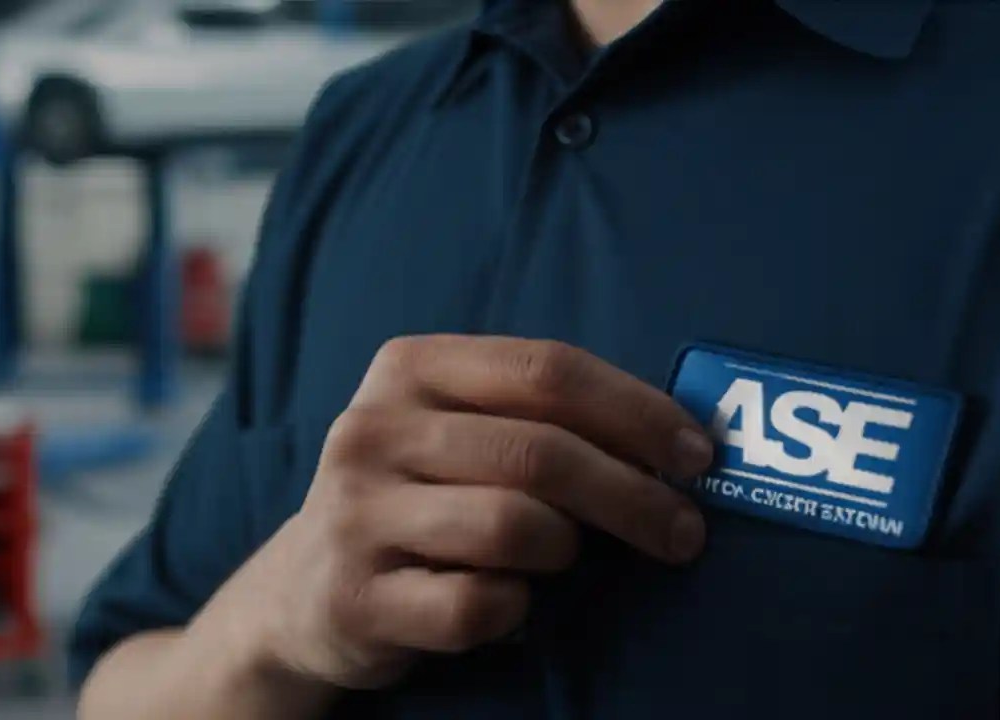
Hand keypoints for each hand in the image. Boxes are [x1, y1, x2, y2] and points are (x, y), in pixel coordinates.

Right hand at [222, 336, 713, 690]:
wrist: (302, 590)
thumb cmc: (415, 497)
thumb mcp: (455, 429)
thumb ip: (540, 416)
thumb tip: (679, 441)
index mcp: (408, 367)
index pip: (546, 369)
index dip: (638, 411)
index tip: (698, 454)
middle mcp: (372, 431)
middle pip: (540, 451)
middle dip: (634, 495)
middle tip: (684, 531)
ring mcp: (355, 515)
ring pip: (513, 526)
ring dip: (567, 549)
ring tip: (567, 558)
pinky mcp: (354, 598)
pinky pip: (477, 607)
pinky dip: (514, 609)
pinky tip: (507, 602)